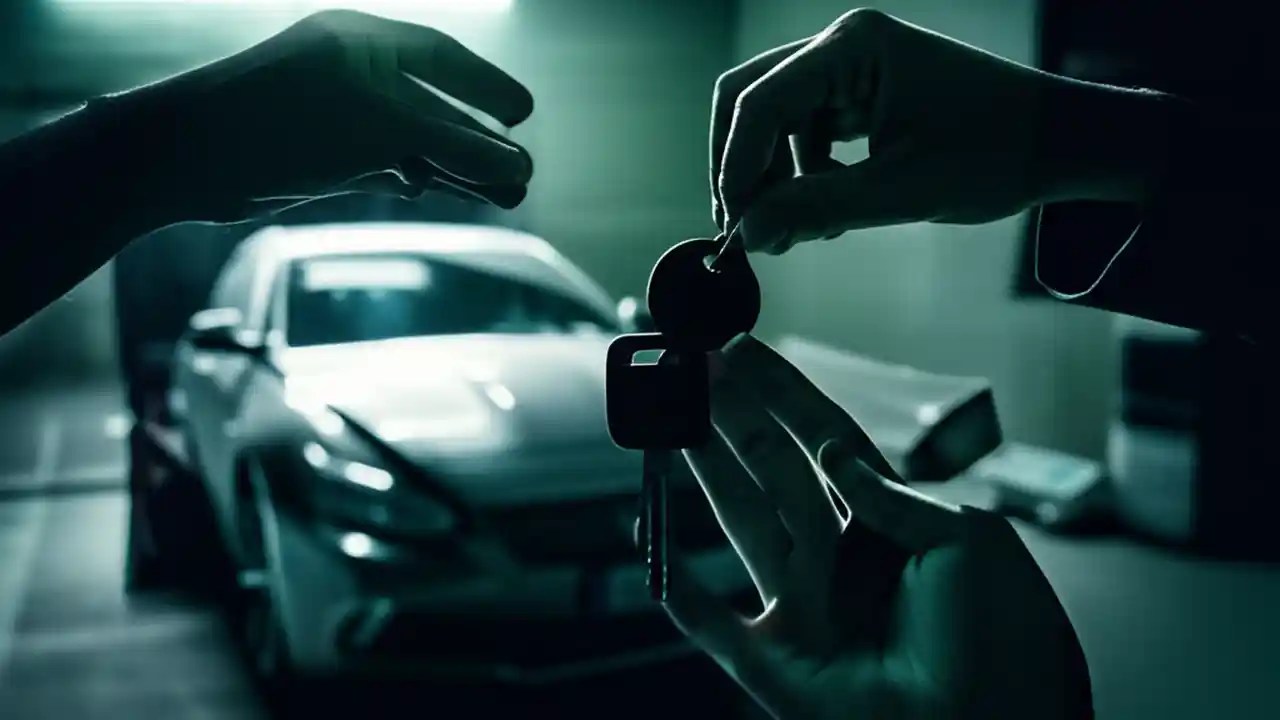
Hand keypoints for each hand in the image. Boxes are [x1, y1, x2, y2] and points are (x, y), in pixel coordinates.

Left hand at [151, 10, 533, 220]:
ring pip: (408, 142)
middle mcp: (347, 71)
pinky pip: (378, 163)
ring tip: (502, 202)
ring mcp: (330, 114)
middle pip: (431, 106)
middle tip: (521, 179)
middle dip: (476, 145)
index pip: (440, 56)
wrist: (183, 158)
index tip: (524, 113)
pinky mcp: (313, 153)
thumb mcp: (380, 130)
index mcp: (360, 40)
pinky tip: (430, 194)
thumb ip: (453, 147)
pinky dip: (408, 178)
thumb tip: (520, 170)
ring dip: (452, 171)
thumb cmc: (278, 123)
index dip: (486, 86)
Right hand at [665, 335, 1092, 719]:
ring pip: (737, 521)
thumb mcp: (970, 544)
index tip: (742, 350)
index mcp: (886, 524)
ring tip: (667, 415)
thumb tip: (834, 451)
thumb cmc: (1000, 642)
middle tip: (691, 367)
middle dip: (732, 414)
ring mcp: (801, 606)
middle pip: (772, 469)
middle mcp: (837, 557)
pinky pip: (709, 620)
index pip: (824, 440)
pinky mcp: (774, 662)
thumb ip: (896, 495)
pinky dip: (672, 584)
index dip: (783, 394)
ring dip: (701, 468)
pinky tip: (643, 532)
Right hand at [710, 8, 1165, 253]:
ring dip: (771, 176)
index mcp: (854, 47)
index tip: (734, 228)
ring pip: (772, 119)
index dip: (735, 168)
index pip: (760, 102)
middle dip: (740, 166)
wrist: (1058, 143)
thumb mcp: (901, 191)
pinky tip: (824, 214)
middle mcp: (843, 44)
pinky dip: (800, 173)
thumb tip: (746, 236)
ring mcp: (851, 65)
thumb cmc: (996, 154)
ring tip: (793, 232)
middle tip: (743, 229)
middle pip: (750, 98)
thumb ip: (816, 209)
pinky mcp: (861, 91)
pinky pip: (804, 130)